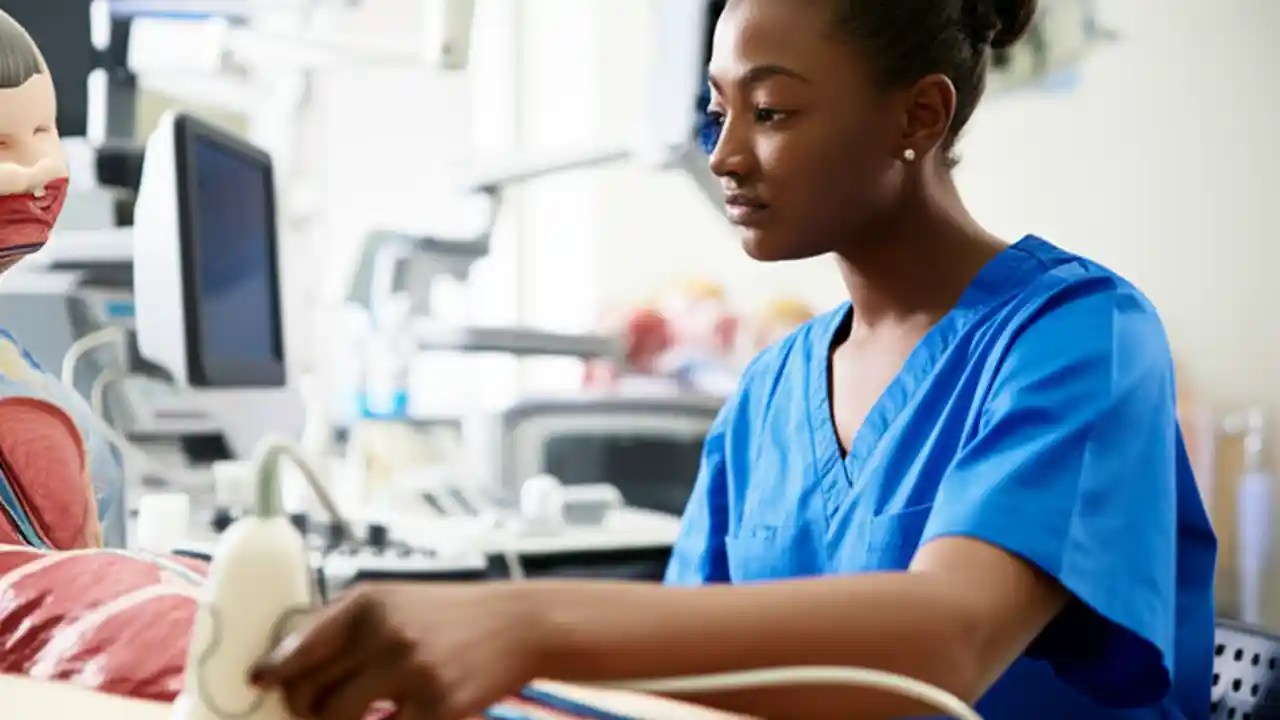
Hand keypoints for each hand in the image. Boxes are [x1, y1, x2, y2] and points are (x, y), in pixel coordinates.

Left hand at [249, 582, 552, 719]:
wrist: (516, 624)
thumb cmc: (448, 613)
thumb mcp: (394, 600)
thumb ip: (343, 622)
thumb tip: (285, 656)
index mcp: (368, 603)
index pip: (301, 645)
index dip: (273, 671)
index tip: (257, 683)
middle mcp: (386, 634)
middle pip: (312, 690)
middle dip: (302, 707)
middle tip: (310, 709)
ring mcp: (412, 672)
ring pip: (337, 718)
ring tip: (346, 717)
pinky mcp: (437, 707)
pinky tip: (389, 716)